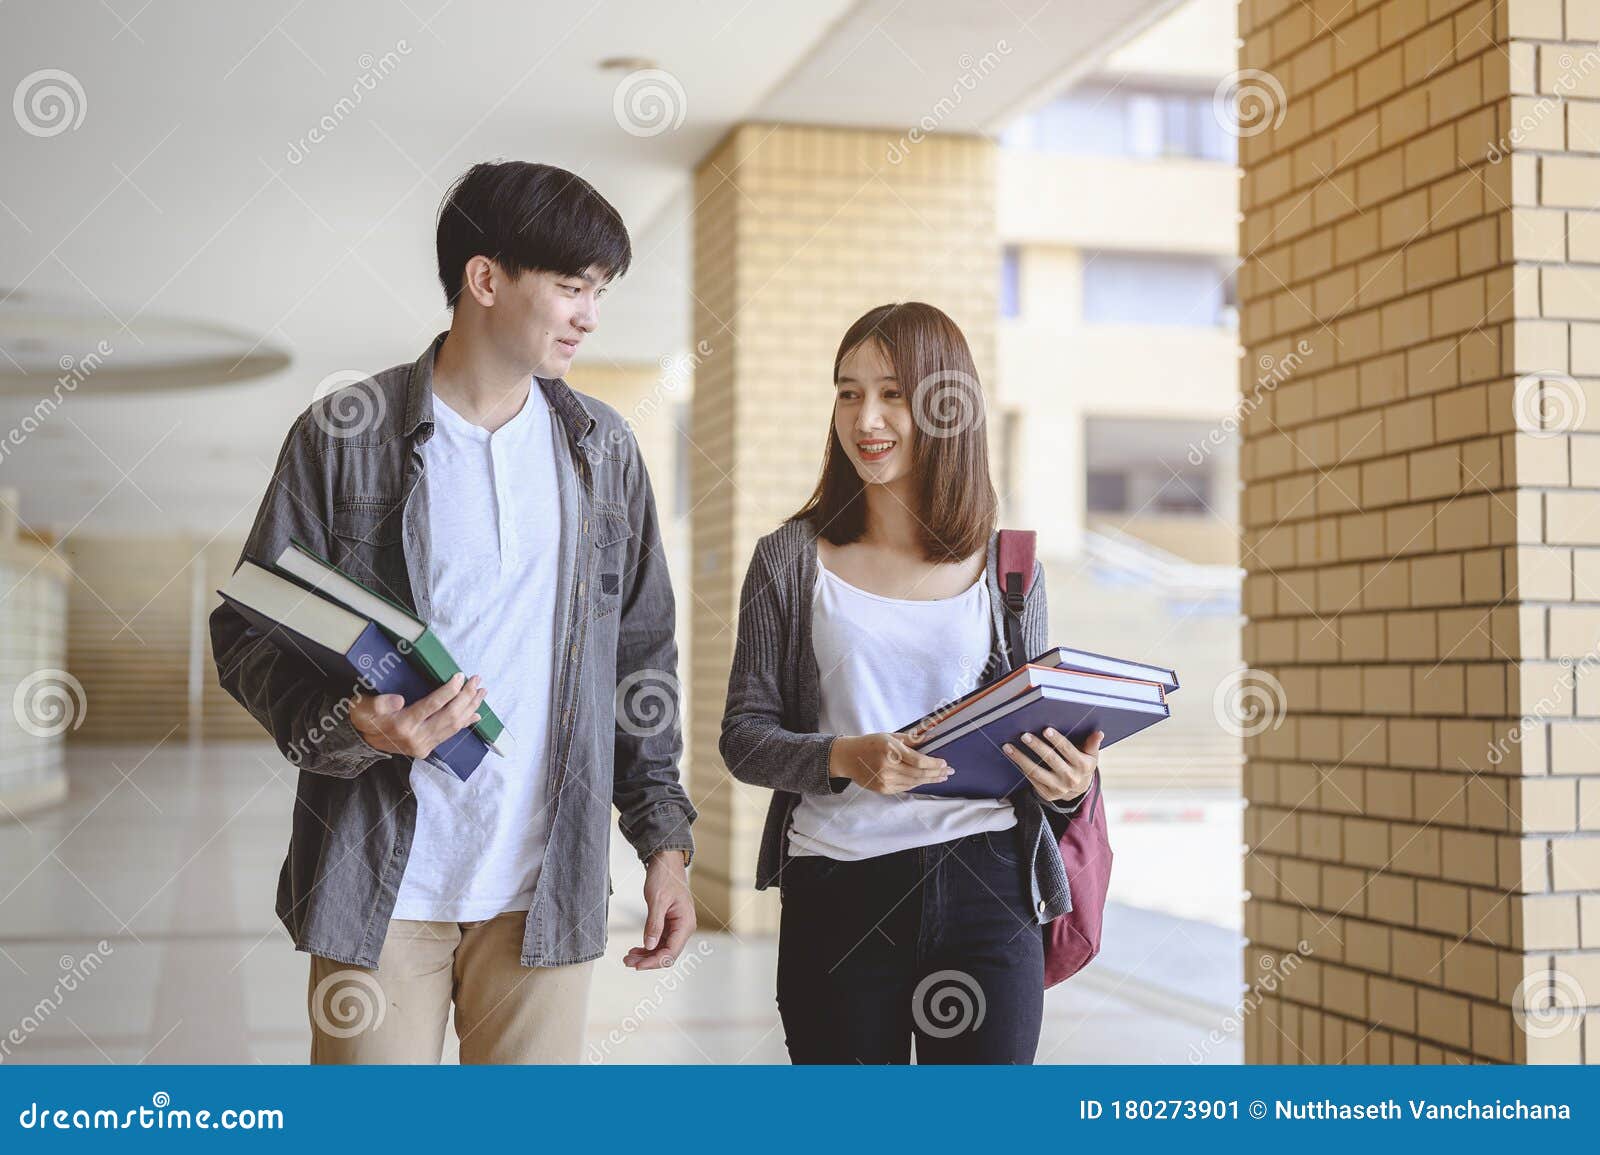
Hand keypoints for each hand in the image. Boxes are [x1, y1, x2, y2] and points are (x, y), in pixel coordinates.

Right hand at [349, 672, 485, 757]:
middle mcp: (416, 737)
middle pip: (449, 716)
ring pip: (453, 726)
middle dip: (466, 697)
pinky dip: (464, 723)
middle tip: (477, 680)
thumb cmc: (364, 718)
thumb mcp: (362, 707)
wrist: (362, 742)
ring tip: (481, 692)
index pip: (432, 705)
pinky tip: (475, 715)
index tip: (460, 676)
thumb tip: (399, 700)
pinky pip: (450, 735)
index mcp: (402, 724)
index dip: (449, 691)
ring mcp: (423, 746)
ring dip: (470, 708)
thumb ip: (378, 703)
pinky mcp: (427, 749)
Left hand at [624, 850, 694, 969]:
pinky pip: (660, 940)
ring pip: (662, 949)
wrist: (666, 861)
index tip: (637, 966)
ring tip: (628, 957)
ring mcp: (677, 926)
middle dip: (648, 960)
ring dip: (646, 955)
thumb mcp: (657, 900)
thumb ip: (654, 924)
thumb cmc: (664, 876)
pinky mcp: (670, 923)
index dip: (654, 961)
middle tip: (627, 962)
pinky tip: (636, 949)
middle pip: (667, 954)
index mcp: (686, 923)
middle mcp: (684, 927)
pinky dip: (648, 946)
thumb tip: (650, 946)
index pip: (671, 952)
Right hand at [829, 732, 951, 794]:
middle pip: (918, 774)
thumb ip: (910, 739)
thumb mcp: (889, 736)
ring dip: (929, 780)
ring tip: (940, 777)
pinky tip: (924, 780)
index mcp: (889, 750)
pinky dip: (916, 784)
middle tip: (948, 772)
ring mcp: (884, 780)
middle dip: (936, 773)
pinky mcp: (882, 789)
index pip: (918, 761)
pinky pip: (904, 787)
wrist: (847, 758)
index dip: (933, 764)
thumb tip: (930, 740)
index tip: (944, 763)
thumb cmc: (869, 744)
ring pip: (913, 783)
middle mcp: (886, 767)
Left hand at [1003, 727, 1099, 803]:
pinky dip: (1021, 767)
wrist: (1079, 790)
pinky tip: (1012, 757)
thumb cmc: (1083, 764)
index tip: (1045, 729)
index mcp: (1083, 766)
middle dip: (1037, 746)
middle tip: (1024, 735)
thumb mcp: (1091, 755)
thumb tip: (1098, 733)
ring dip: (1021, 758)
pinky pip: (1032, 779)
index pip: (1068, 750)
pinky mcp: (1047, 794)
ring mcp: (1058, 788)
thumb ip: (1092, 744)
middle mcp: (1071, 778)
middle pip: (1051, 760)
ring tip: (1009, 747)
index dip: (1057, 740)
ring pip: (1036, 772)